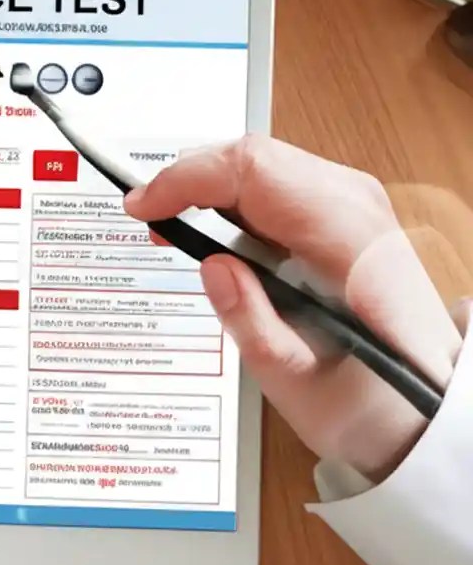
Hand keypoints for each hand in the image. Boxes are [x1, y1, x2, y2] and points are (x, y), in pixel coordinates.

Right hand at [124, 135, 464, 481]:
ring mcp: (354, 206)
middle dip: (191, 178)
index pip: (254, 169)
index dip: (187, 178)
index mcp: (348, 238)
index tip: (143, 207)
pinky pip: (278, 185)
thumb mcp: (296, 380)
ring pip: (263, 164)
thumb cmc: (368, 398)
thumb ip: (251, 320)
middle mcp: (356, 207)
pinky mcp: (344, 216)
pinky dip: (236, 200)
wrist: (421, 409)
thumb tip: (211, 266)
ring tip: (180, 232)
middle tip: (151, 220)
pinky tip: (219, 237)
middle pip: (255, 155)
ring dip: (212, 189)